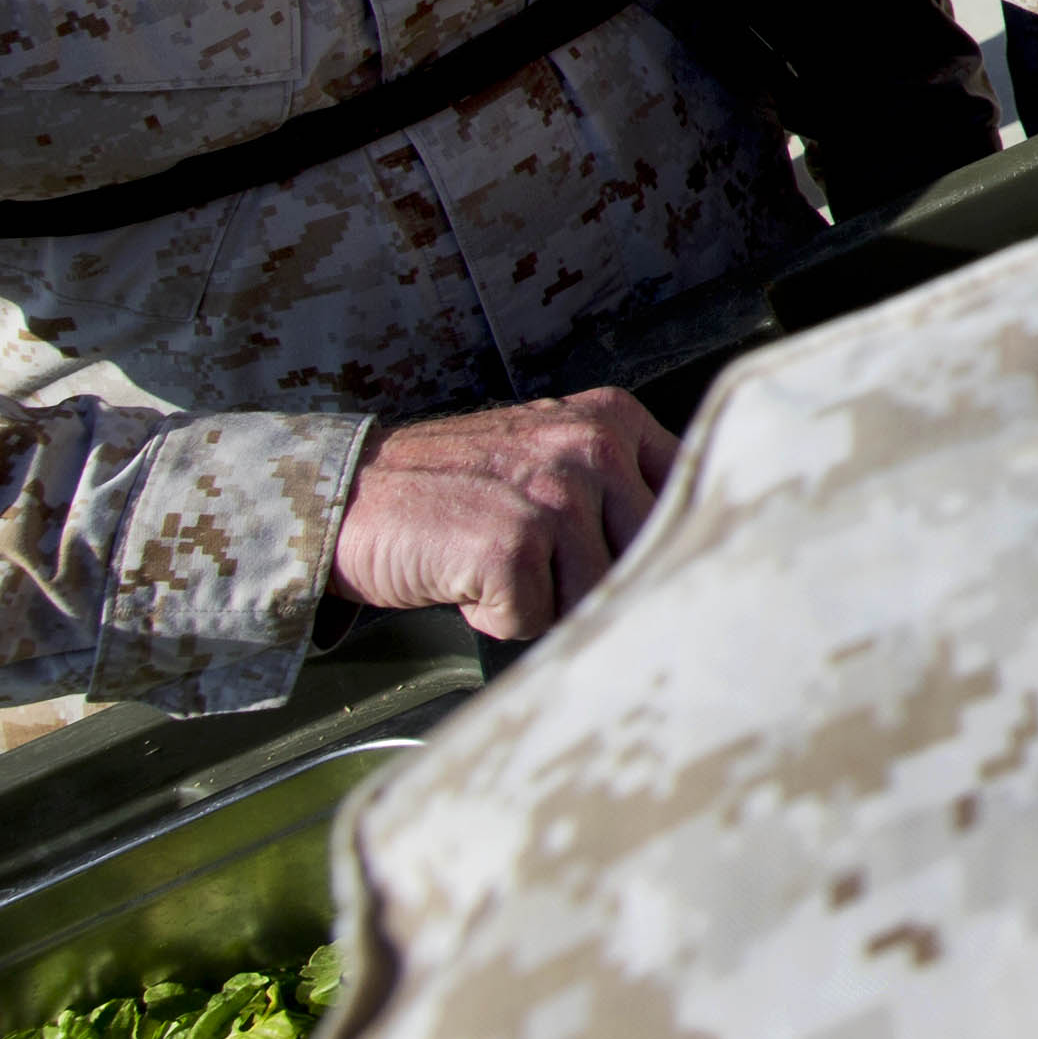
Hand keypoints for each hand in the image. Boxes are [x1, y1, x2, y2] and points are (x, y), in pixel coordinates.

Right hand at [334, 393, 673, 645]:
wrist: (347, 496)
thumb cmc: (451, 489)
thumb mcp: (550, 455)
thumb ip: (618, 485)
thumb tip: (690, 550)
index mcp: (613, 420)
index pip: (687, 493)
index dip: (660, 543)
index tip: (631, 559)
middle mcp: (594, 447)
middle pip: (642, 555)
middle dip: (589, 578)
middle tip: (531, 561)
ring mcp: (556, 494)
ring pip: (592, 594)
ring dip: (539, 600)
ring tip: (492, 562)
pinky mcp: (514, 544)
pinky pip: (534, 618)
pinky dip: (494, 617)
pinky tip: (464, 578)